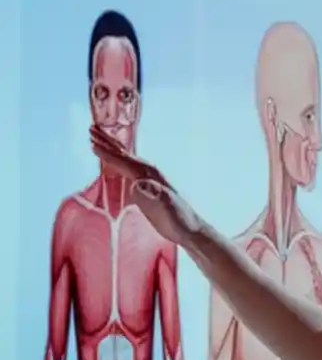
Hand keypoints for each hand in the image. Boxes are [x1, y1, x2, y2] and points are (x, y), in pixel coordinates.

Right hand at [89, 125, 202, 244]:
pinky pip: (129, 171)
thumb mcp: (167, 208)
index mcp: (151, 175)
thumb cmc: (179, 220)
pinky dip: (119, 164)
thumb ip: (154, 195)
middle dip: (109, 142)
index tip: (92, 144)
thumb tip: (137, 185)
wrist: (191, 231)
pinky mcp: (148, 190)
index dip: (108, 153)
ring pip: (127, 160)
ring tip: (98, 141)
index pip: (125, 161)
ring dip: (112, 150)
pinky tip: (114, 166)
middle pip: (126, 154)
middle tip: (92, 129)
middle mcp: (151, 174)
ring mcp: (150, 181)